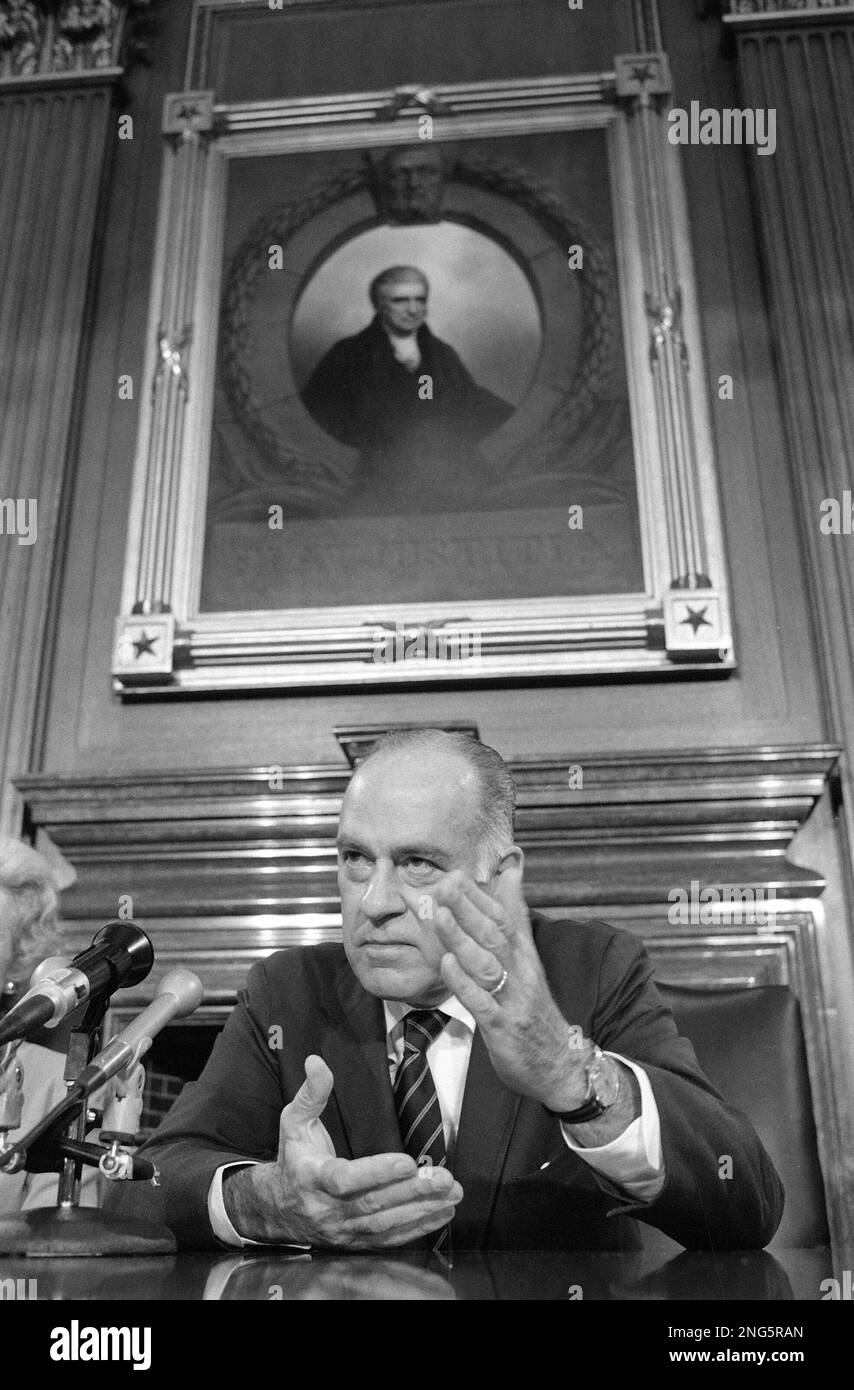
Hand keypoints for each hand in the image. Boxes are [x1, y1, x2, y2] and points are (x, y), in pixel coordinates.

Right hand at [223, 1055, 462, 1247]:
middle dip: (412, 1191)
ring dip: (422, 1210)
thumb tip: (316, 1062)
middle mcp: (327, 1209)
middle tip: (443, 1178)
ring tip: (451, 1193)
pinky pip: (389, 1239)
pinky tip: (442, 1213)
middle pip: (373, 1205)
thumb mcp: (294, 1122)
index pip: (345, 1179)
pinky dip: (418, 1228)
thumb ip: (311, 1093)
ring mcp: (343, 1230)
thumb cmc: (294, 1158)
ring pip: (385, 1224)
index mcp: (312, 1177)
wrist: (278, 1209)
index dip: (376, 1172)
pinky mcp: (356, 1242)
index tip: (407, 1161)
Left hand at [410, 865, 589, 1111]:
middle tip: (445, 884)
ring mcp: (512, 1000)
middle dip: (468, 909)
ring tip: (440, 915)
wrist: (561, 1065)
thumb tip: (511, 875)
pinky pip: (482, 1002)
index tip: (457, 876)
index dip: (480, 898)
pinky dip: (464, 982)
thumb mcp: (528, 962)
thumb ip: (516, 919)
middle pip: (494, 935)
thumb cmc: (535, 1010)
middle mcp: (521, 974)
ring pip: (486, 964)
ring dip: (462, 938)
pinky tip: (446, 964)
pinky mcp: (503, 1027)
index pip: (503, 920)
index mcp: (525, 958)